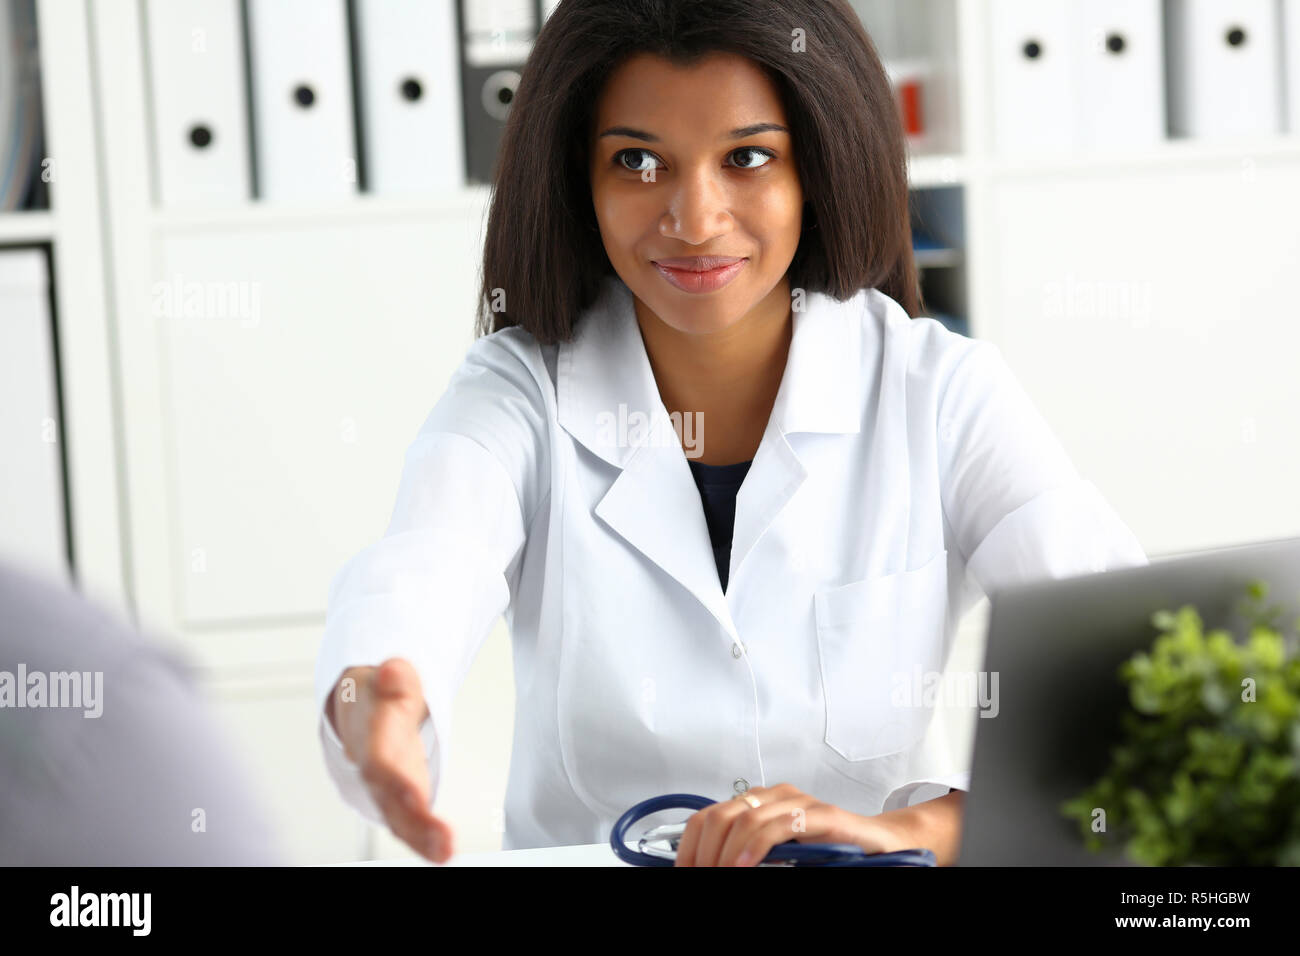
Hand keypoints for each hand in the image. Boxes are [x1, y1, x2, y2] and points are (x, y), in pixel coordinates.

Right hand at [328, 658, 454, 862]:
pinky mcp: (402, 801)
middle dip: (415, 823)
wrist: (359, 710)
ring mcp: (388, 790)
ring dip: (422, 839)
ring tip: (446, 852)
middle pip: (392, 801)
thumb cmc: (378, 699)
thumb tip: (393, 670)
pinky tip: (444, 853)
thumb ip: (394, 680)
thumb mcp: (388, 678)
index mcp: (372, 739)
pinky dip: (426, 841)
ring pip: (400, 820)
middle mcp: (377, 771)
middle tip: (443, 842)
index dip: (395, 780)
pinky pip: (412, 825)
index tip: (416, 795)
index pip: (381, 762)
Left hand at [673, 782, 913, 866]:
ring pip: (744, 819)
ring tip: (718, 876)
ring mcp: (799, 802)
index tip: (683, 873)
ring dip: (725, 855)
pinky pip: (779, 825)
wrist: (881, 847)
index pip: (708, 817)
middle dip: (702, 854)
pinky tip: (743, 865)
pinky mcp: (823, 815)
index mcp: (759, 803)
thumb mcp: (777, 857)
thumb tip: (710, 868)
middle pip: (719, 817)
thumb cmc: (831, 852)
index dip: (688, 848)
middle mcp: (775, 796)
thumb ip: (747, 856)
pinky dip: (755, 847)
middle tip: (699, 877)